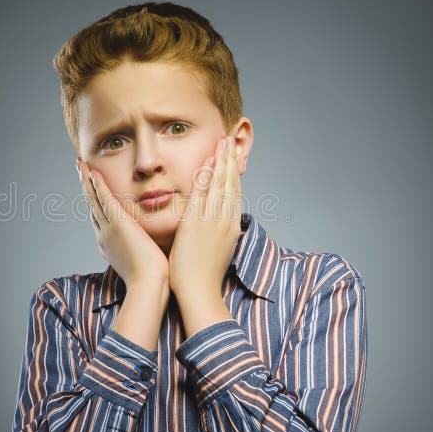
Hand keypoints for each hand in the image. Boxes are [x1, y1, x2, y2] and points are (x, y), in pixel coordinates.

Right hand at [77, 161, 170, 293]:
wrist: (149, 285)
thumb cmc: (152, 279)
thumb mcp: (142, 261)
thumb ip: (142, 250)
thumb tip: (149, 247)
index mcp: (110, 245)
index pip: (99, 219)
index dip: (94, 204)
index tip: (91, 192)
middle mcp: (104, 236)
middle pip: (92, 207)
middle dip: (86, 188)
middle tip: (80, 172)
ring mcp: (109, 229)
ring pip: (94, 200)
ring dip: (87, 181)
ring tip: (80, 165)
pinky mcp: (118, 224)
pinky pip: (104, 199)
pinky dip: (97, 184)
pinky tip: (92, 172)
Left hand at [168, 136, 242, 303]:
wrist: (199, 291)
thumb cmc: (205, 275)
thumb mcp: (220, 250)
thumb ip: (220, 232)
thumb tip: (220, 223)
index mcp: (232, 227)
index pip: (234, 193)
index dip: (233, 173)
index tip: (231, 157)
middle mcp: (225, 220)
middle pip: (230, 184)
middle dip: (229, 161)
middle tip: (228, 140)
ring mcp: (212, 220)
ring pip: (219, 185)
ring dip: (220, 162)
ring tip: (221, 143)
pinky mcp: (197, 223)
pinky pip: (202, 194)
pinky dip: (206, 177)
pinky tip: (206, 163)